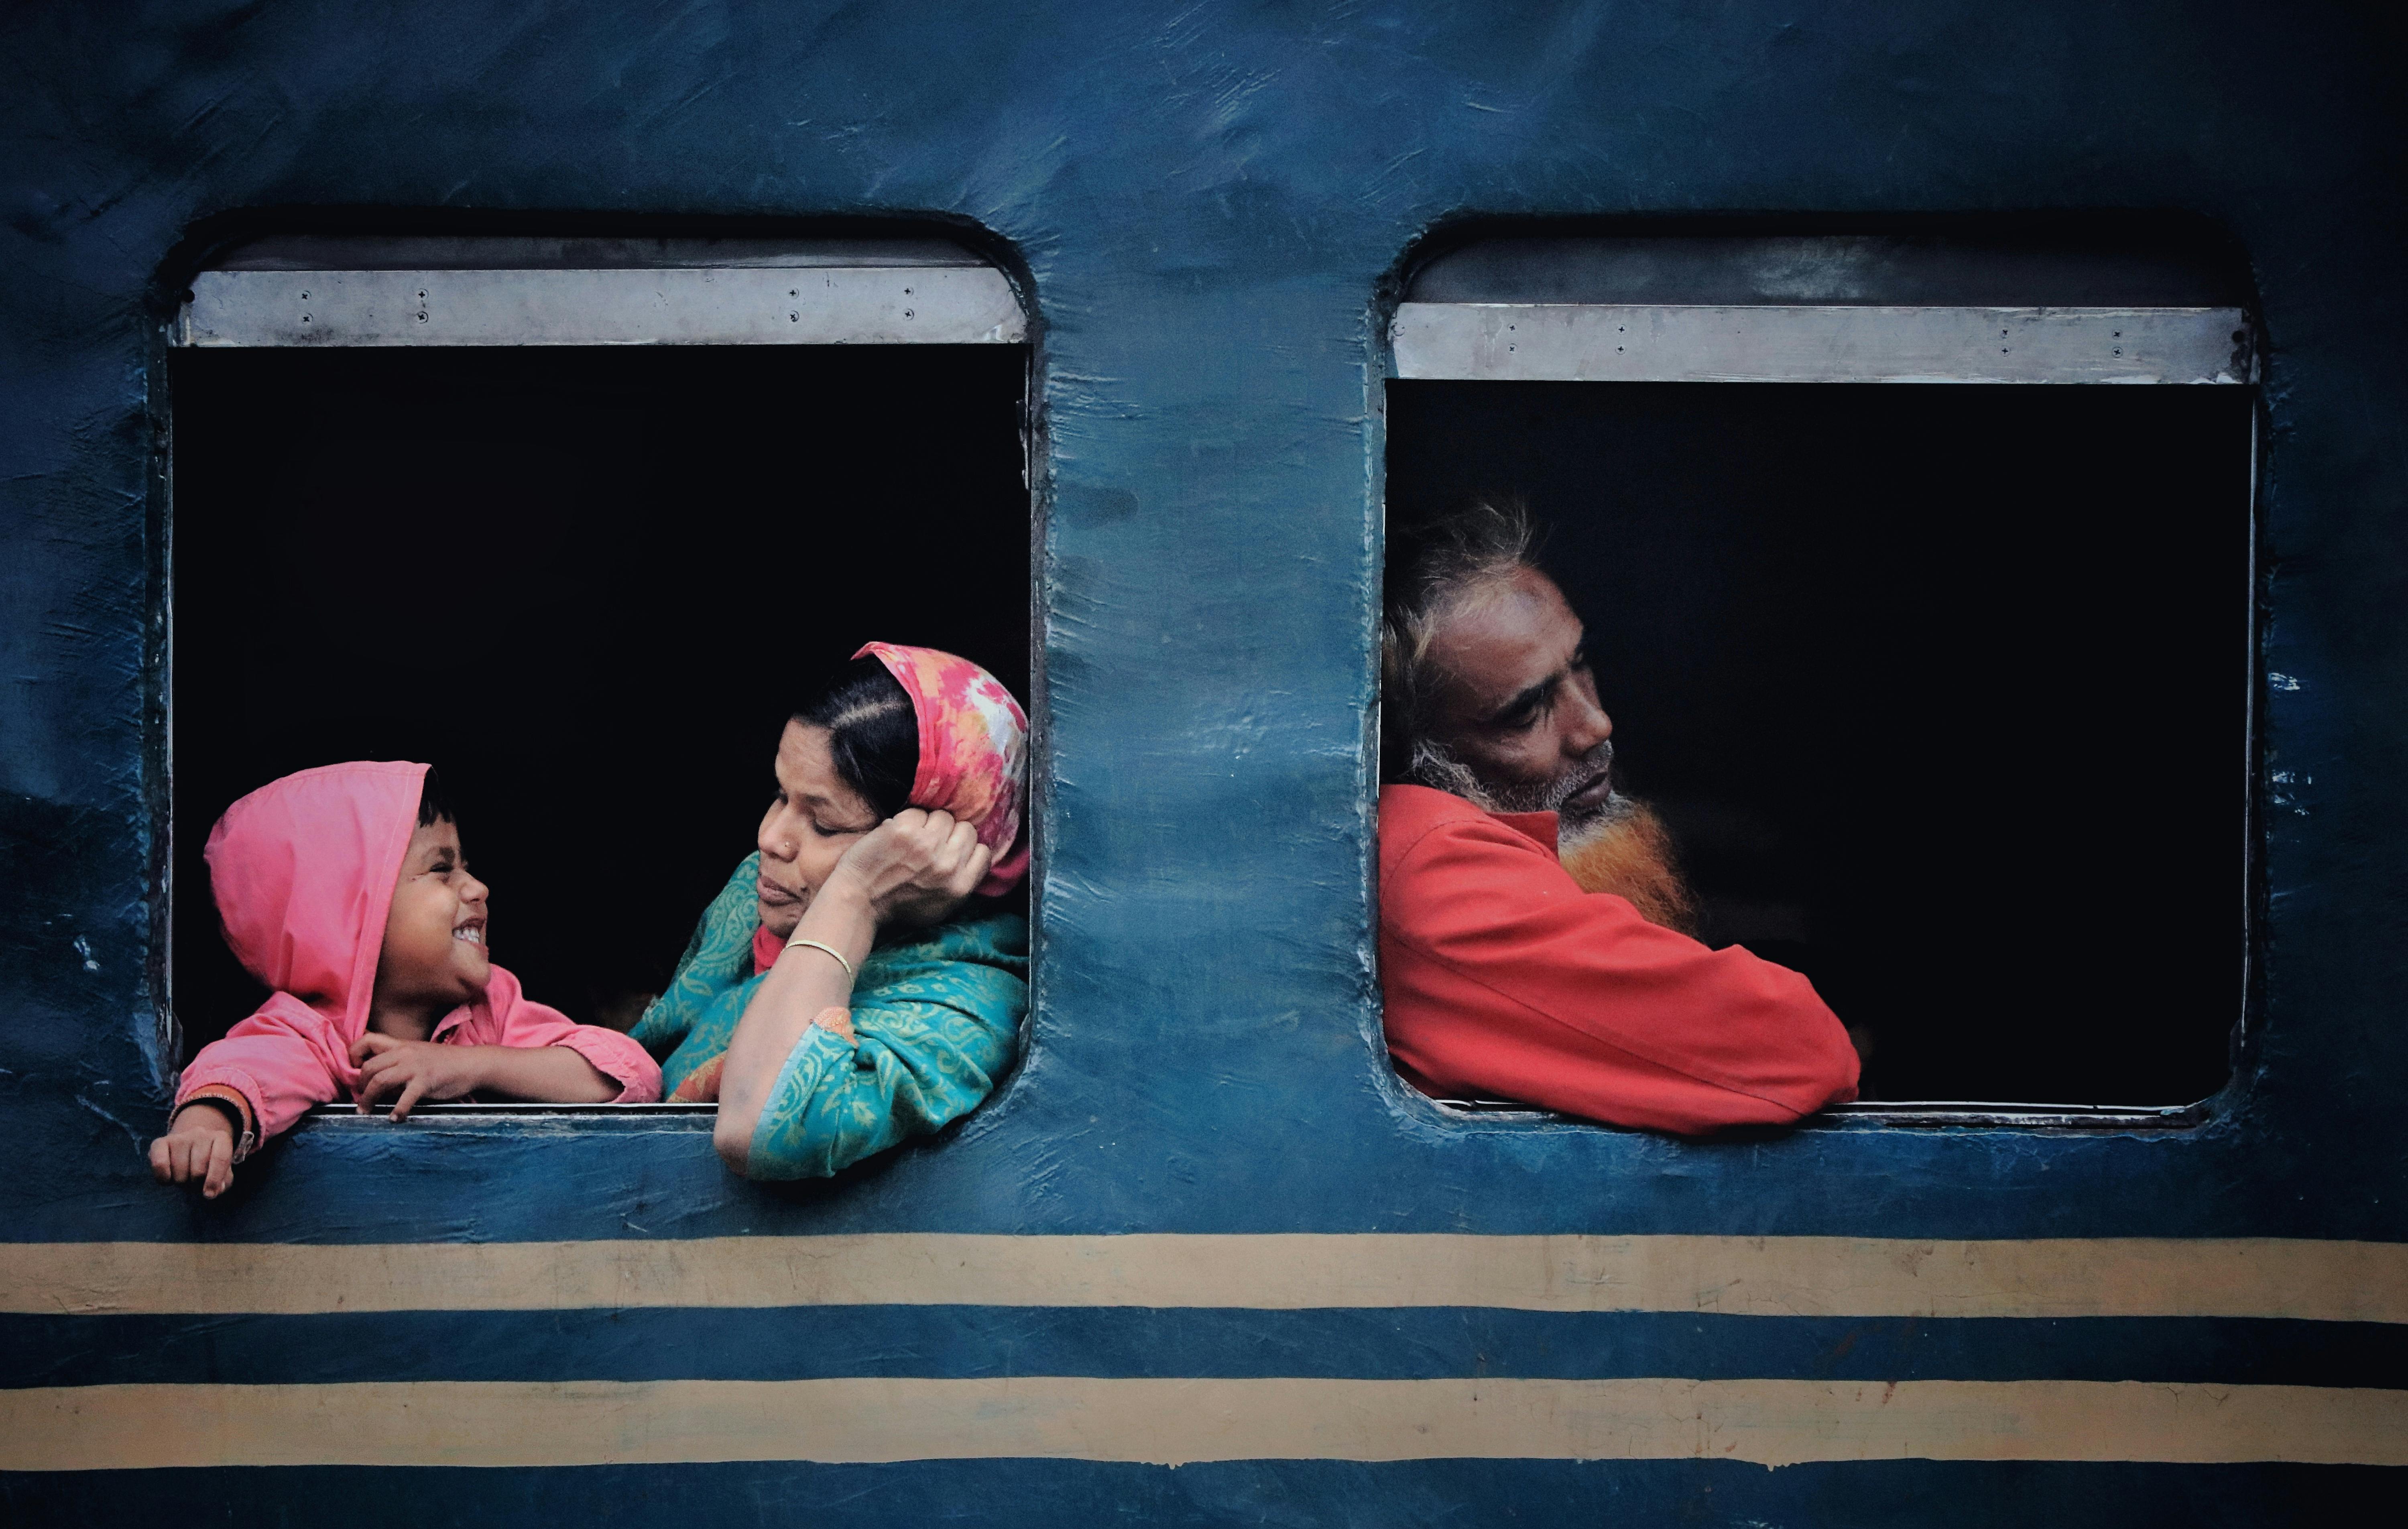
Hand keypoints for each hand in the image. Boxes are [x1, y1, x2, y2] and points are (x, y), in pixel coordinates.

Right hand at [151, 1106, 236, 1198]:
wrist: (189, 1146)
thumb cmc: (208, 1163)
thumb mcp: (223, 1172)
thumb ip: (223, 1183)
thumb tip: (212, 1191)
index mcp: (221, 1138)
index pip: (220, 1159)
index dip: (214, 1180)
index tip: (209, 1195)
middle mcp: (200, 1133)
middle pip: (198, 1170)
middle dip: (196, 1184)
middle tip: (195, 1182)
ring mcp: (180, 1137)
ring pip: (179, 1171)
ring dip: (181, 1182)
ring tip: (184, 1176)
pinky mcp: (159, 1143)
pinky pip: (159, 1165)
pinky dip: (163, 1179)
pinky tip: (168, 1178)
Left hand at [349, 1032, 485, 1120]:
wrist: (472, 1064)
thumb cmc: (444, 1062)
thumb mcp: (417, 1057)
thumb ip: (397, 1065)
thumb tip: (376, 1085)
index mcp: (401, 1045)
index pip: (367, 1040)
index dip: (354, 1054)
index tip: (355, 1070)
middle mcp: (404, 1053)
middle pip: (369, 1066)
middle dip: (360, 1086)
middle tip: (362, 1099)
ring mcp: (415, 1066)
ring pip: (380, 1080)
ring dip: (369, 1099)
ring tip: (367, 1112)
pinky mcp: (426, 1081)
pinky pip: (405, 1098)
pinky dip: (397, 1111)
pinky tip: (395, 1119)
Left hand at [828, 808, 994, 929]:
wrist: (859, 901)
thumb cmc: (898, 906)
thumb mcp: (941, 908)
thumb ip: (962, 883)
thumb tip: (975, 856)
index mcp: (960, 886)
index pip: (983, 851)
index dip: (967, 848)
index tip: (952, 851)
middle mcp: (947, 864)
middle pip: (966, 829)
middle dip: (950, 834)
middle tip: (931, 843)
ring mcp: (925, 845)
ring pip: (943, 816)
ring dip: (929, 824)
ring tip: (914, 838)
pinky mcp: (903, 831)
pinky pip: (917, 812)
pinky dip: (907, 820)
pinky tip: (897, 834)